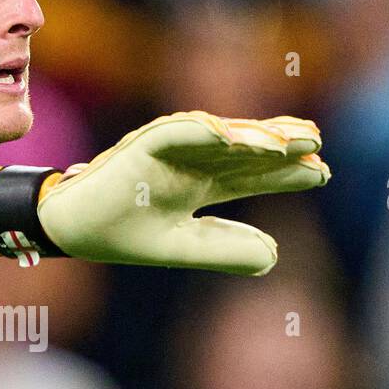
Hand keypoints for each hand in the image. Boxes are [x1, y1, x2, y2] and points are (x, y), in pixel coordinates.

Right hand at [37, 111, 328, 274]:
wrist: (67, 228)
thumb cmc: (118, 232)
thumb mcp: (180, 246)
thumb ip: (224, 249)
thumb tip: (274, 255)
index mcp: (197, 185)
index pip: (249, 174)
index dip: (283, 173)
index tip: (320, 173)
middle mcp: (187, 162)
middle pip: (242, 150)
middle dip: (279, 146)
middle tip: (317, 145)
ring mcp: (165, 150)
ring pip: (218, 136)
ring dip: (251, 137)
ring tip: (287, 142)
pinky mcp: (140, 146)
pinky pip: (177, 133)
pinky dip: (205, 133)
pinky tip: (235, 139)